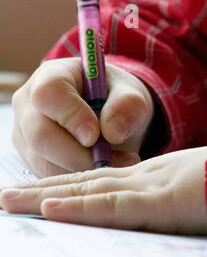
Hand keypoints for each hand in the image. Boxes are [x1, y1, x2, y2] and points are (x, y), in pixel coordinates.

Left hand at [0, 145, 206, 234]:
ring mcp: (150, 190)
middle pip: (83, 185)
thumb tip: (182, 214)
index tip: (36, 194)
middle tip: (4, 197)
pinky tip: (49, 208)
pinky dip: (78, 208)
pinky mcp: (158, 203)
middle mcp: (145, 180)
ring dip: (43, 198)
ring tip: (9, 202)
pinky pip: (111, 207)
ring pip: (86, 192)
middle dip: (40, 191)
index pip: (100, 184)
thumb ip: (187, 204)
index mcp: (156, 180)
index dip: (65, 188)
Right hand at [11, 56, 155, 176]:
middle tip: (114, 160)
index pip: (49, 94)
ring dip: (81, 170)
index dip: (71, 116)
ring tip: (117, 164)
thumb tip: (112, 132)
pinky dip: (77, 179)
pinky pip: (49, 177)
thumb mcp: (131, 95)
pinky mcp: (32, 160)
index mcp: (50, 76)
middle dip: (78, 154)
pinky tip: (101, 171)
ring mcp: (25, 135)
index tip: (96, 136)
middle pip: (40, 135)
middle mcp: (29, 106)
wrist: (110, 116)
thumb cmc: (116, 99)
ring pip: (44, 162)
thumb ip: (127, 106)